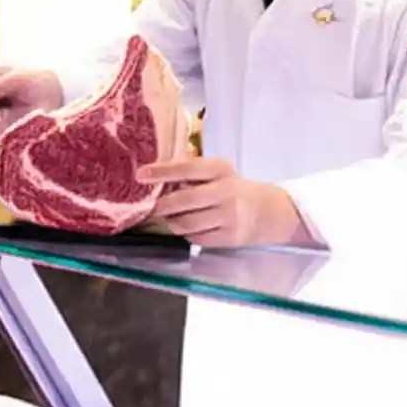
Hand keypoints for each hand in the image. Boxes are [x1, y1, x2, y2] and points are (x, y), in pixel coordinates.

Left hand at [137, 158, 313, 247]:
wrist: (266, 212)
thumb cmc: (230, 187)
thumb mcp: (216, 172)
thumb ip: (189, 173)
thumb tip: (152, 176)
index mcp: (220, 169)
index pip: (187, 168)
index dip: (162, 172)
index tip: (140, 175)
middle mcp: (226, 191)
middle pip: (185, 200)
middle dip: (163, 205)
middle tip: (150, 207)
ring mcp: (229, 216)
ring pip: (187, 223)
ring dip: (172, 222)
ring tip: (170, 217)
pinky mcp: (228, 237)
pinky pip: (196, 238)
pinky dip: (186, 233)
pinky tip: (189, 227)